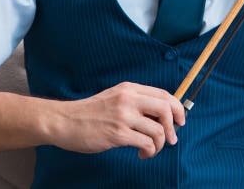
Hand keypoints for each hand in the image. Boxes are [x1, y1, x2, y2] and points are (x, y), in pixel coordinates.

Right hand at [49, 81, 185, 158]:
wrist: (64, 121)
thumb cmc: (89, 113)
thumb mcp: (115, 98)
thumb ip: (135, 102)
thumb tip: (161, 114)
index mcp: (130, 89)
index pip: (163, 94)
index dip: (177, 108)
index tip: (180, 120)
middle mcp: (129, 99)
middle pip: (166, 108)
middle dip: (174, 125)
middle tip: (172, 139)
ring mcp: (124, 116)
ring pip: (158, 129)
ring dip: (160, 144)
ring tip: (151, 149)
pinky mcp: (118, 134)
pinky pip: (147, 142)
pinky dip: (150, 151)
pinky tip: (142, 153)